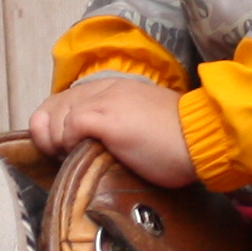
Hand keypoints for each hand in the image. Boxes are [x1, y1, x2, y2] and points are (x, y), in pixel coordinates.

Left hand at [28, 72, 199, 188]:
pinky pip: (67, 127)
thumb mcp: (138, 126)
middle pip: (49, 109)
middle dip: (49, 139)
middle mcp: (101, 89)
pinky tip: (83, 156)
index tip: (64, 152)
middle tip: (66, 161)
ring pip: (54, 120)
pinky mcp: (102, 116)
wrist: (202, 138)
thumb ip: (113, 128)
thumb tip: (90, 146)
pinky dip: (67, 145)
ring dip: (58, 145)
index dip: (53, 129)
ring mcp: (101, 100)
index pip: (59, 102)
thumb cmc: (178, 142)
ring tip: (77, 161)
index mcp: (110, 89)